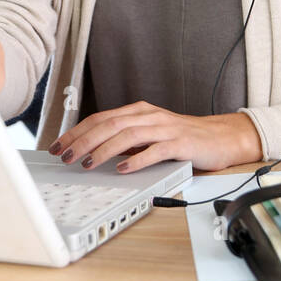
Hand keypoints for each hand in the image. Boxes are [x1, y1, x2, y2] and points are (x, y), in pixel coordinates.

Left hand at [47, 102, 262, 173]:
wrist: (222, 137)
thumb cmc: (183, 139)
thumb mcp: (150, 135)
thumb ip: (126, 139)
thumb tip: (94, 151)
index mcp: (139, 112)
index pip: (101, 118)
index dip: (78, 131)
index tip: (59, 145)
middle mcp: (150, 116)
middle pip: (110, 124)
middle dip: (83, 140)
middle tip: (66, 156)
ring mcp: (166, 128)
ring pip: (128, 135)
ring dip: (104, 150)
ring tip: (87, 163)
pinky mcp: (181, 143)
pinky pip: (155, 150)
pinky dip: (136, 159)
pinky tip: (122, 169)